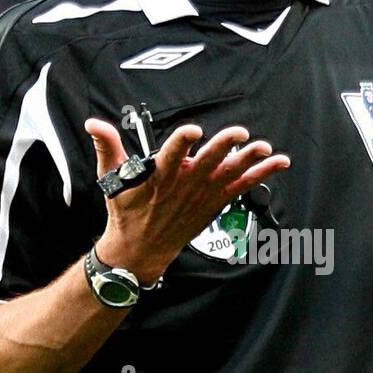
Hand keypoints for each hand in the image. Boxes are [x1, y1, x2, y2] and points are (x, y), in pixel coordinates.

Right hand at [84, 117, 289, 281]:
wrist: (141, 249)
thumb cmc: (128, 211)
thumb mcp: (111, 178)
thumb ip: (107, 146)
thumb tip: (93, 123)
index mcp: (160, 176)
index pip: (171, 155)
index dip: (182, 143)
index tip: (192, 131)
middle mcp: (185, 185)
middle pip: (207, 162)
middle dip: (224, 147)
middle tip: (238, 133)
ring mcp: (202, 194)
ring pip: (229, 173)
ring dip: (248, 160)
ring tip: (263, 147)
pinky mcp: (215, 202)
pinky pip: (243, 186)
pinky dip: (262, 174)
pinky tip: (279, 161)